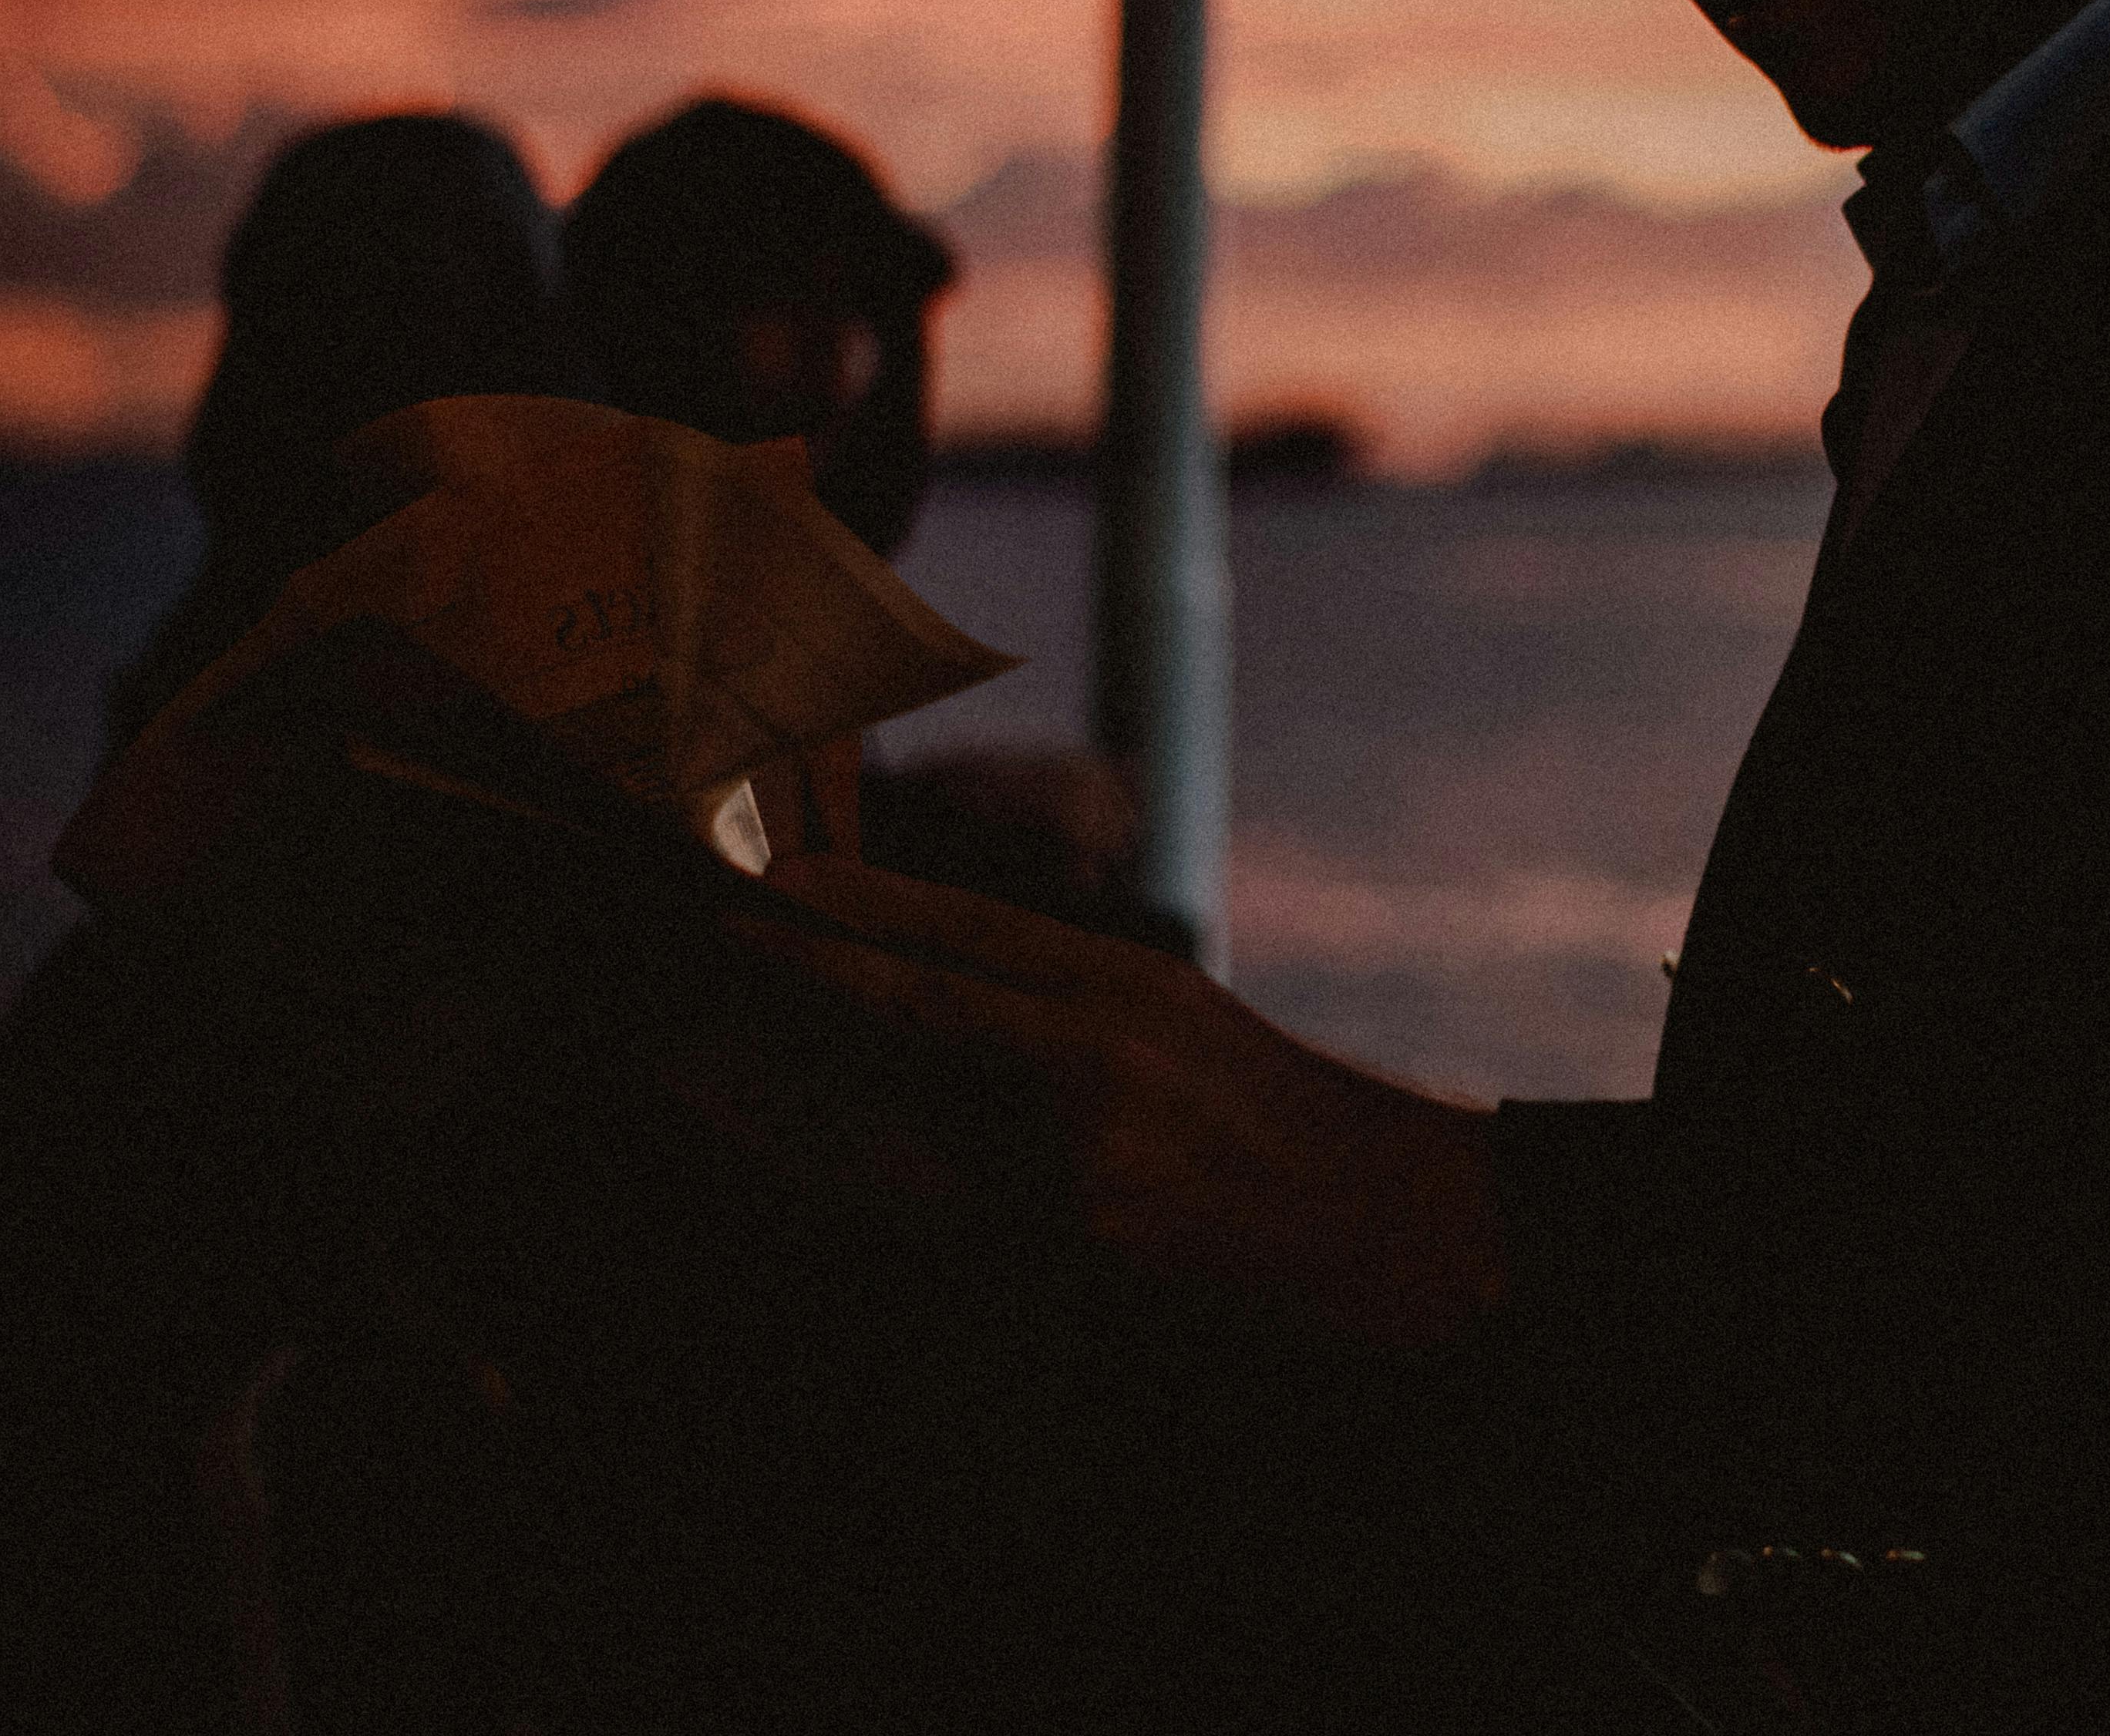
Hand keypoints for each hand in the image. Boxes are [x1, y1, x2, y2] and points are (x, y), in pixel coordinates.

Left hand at [689, 856, 1506, 1349]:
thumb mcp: (1186, 1038)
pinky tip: (898, 1212)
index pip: (966, 928)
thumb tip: (948, 1013)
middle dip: (809, 970)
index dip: (859, 902)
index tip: (767, 880)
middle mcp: (1103, 1040)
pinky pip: (972, 1227)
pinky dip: (919, 1220)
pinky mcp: (1090, 1228)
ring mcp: (1090, 1137)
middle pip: (920, 997)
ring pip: (919, 1125)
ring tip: (720, 1077)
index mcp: (1128, 983)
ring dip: (811, 1111)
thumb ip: (1075, 1021)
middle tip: (713, 936)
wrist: (1396, 1226)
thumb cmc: (1291, 1133)